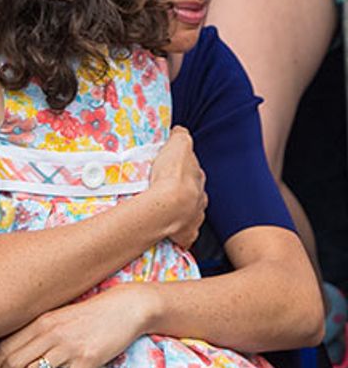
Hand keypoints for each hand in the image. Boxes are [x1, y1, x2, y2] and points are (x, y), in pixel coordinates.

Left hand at [0, 284, 154, 367]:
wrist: (126, 308)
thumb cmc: (91, 315)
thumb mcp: (58, 318)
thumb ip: (37, 333)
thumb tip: (15, 355)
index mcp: (39, 323)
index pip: (4, 349)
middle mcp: (49, 333)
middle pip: (12, 363)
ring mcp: (68, 346)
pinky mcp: (88, 359)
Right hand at [145, 126, 206, 249]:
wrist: (169, 205)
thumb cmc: (172, 174)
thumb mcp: (178, 144)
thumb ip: (181, 136)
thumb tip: (180, 131)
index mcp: (199, 178)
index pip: (193, 173)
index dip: (183, 171)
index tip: (173, 171)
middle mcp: (200, 199)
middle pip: (194, 194)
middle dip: (185, 193)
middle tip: (167, 192)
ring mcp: (194, 218)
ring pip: (191, 215)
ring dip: (182, 214)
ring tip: (166, 214)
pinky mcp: (186, 235)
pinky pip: (184, 236)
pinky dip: (179, 235)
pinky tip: (170, 235)